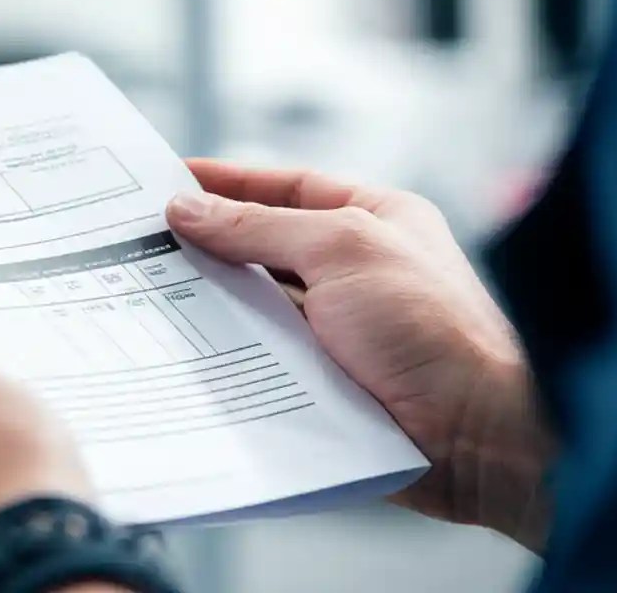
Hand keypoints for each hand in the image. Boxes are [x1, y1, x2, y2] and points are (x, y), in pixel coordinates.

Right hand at [166, 160, 555, 550]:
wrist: (477, 436)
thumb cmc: (431, 326)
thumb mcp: (341, 249)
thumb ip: (258, 226)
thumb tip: (186, 208)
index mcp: (374, 221)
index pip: (286, 189)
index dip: (228, 183)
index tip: (168, 180)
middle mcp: (354, 272)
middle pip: (263, 248)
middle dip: (207, 245)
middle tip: (139, 239)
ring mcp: (338, 330)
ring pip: (255, 307)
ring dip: (210, 303)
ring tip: (144, 291)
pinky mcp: (321, 383)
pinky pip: (260, 359)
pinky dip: (224, 353)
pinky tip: (182, 349)